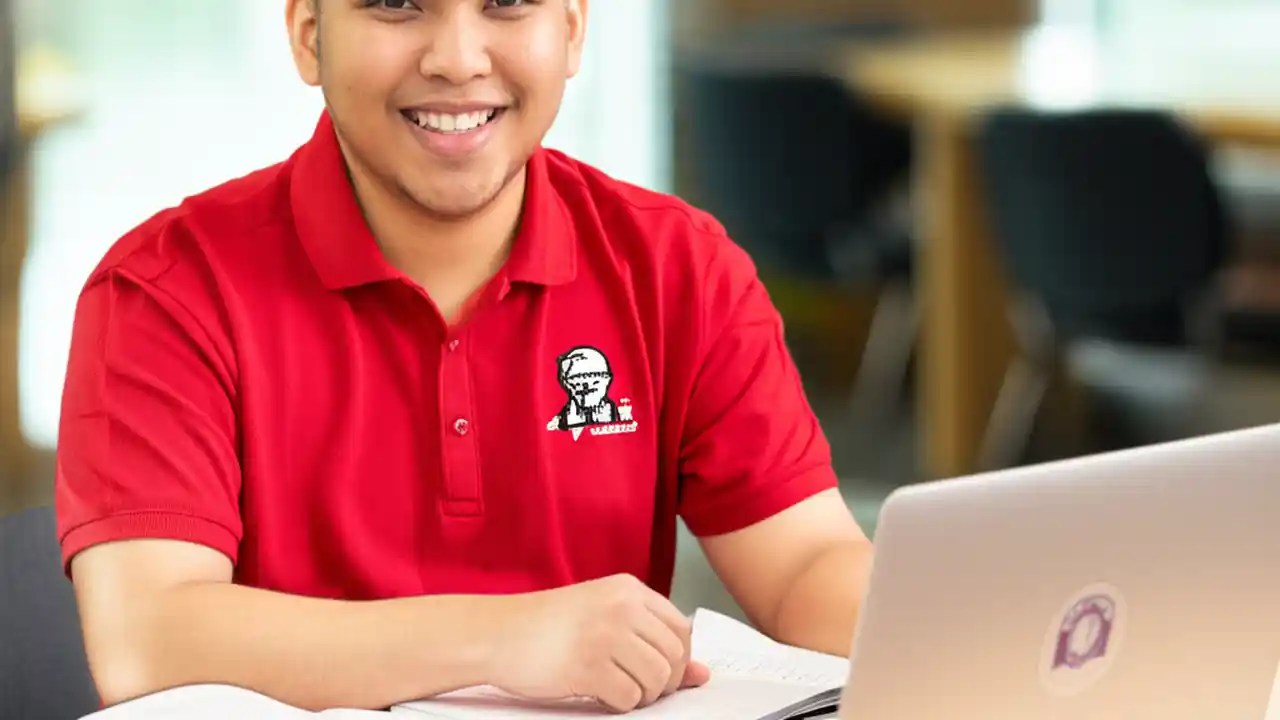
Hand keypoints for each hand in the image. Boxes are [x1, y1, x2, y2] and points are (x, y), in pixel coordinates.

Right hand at [489, 574, 711, 712]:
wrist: (497, 633)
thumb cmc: (547, 627)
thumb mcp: (604, 619)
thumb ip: (651, 640)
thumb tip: (702, 674)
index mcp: (628, 590)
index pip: (681, 628)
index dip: (678, 659)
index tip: (661, 671)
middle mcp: (621, 607)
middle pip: (674, 656)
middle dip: (663, 682)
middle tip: (639, 687)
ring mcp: (605, 636)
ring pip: (656, 679)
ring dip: (642, 695)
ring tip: (618, 689)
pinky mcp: (588, 666)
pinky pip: (628, 699)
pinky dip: (619, 704)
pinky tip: (599, 692)